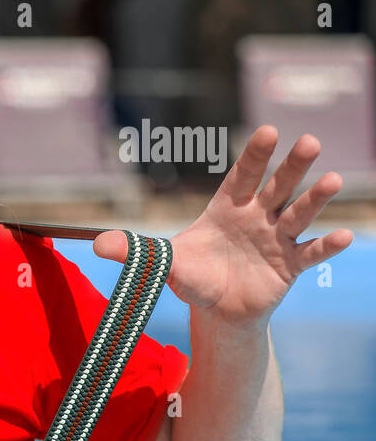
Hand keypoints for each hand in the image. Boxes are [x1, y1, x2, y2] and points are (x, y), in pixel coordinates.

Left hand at [94, 125, 353, 328]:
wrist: (217, 310)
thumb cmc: (192, 275)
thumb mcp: (162, 263)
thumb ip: (135, 250)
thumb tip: (96, 244)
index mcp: (227, 209)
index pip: (242, 176)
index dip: (254, 155)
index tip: (268, 131)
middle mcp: (257, 218)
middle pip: (277, 187)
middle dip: (293, 166)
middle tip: (310, 141)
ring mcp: (276, 241)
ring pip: (299, 214)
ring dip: (315, 199)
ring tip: (332, 180)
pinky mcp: (289, 268)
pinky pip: (310, 254)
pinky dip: (326, 246)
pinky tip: (344, 235)